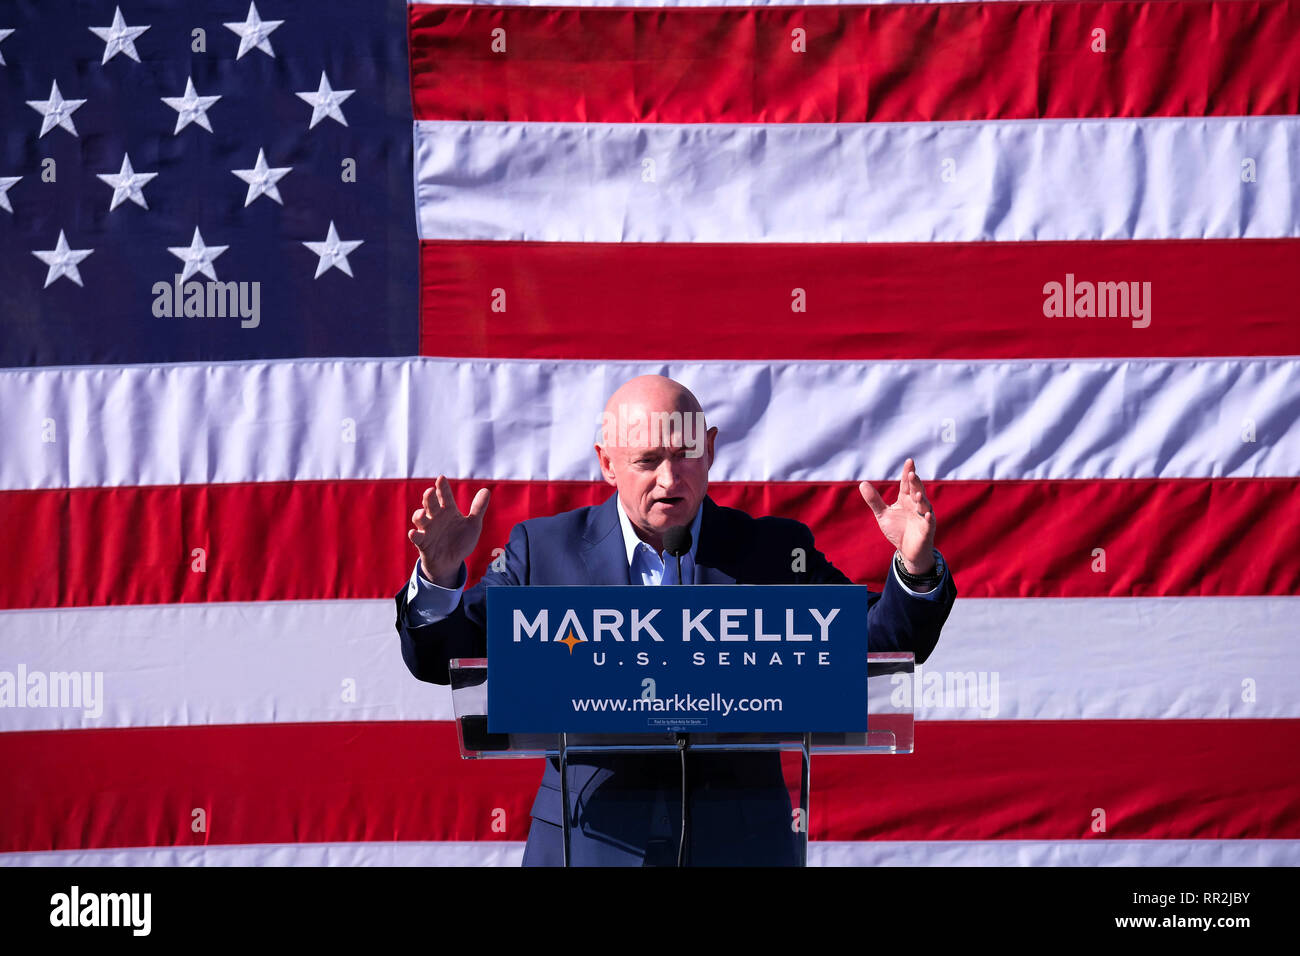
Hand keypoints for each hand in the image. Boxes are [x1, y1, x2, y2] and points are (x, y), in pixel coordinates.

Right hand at [408, 476, 489, 587]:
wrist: (451, 562)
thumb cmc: (461, 541)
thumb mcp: (473, 525)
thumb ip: (478, 508)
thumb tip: (486, 490)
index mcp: (448, 511)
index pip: (444, 496)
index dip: (442, 488)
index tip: (441, 478)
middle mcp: (436, 517)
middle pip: (430, 504)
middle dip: (429, 498)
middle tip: (431, 491)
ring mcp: (428, 529)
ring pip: (420, 519)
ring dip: (419, 515)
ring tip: (422, 513)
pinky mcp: (423, 543)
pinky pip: (417, 538)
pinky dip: (415, 535)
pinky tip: (414, 533)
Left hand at [858, 458, 936, 574]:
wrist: (907, 550)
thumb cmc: (897, 529)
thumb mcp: (883, 514)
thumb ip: (874, 500)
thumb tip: (862, 483)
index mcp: (906, 499)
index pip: (907, 484)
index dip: (908, 473)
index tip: (909, 461)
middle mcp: (916, 505)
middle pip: (916, 491)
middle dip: (915, 483)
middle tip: (911, 473)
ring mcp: (923, 517)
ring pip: (924, 505)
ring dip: (921, 499)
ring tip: (916, 493)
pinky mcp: (927, 530)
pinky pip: (929, 523)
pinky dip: (929, 518)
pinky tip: (928, 514)